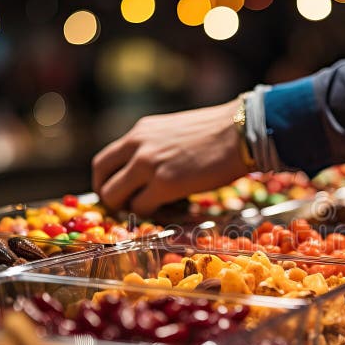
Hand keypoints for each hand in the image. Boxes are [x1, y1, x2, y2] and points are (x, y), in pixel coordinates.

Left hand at [92, 98, 248, 215]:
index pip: (104, 160)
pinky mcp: (164, 184)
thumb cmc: (218, 133)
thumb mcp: (174, 132)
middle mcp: (137, 145)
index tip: (118, 192)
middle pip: (102, 180)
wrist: (241, 131)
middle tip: (128, 208)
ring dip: (129, 208)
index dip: (106, 181)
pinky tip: (167, 210)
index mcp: (140, 132)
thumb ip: (155, 148)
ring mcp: (148, 165)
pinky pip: (142, 207)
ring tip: (150, 209)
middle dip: (111, 199)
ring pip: (115, 197)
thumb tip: (148, 172)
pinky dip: (150, 214)